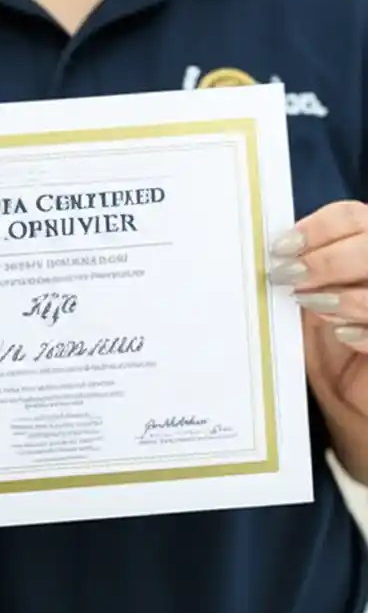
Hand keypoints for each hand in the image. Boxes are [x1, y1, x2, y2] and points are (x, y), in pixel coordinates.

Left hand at [270, 201, 367, 478]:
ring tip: (310, 306)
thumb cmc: (329, 343)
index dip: (316, 228)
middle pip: (367, 244)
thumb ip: (297, 274)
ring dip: (339, 293)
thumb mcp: (310, 302)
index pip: (350, 215)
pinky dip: (362, 329)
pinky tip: (342, 335)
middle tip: (287, 277)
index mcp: (364, 245)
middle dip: (324, 260)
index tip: (279, 248)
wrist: (357, 396)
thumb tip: (256, 254)